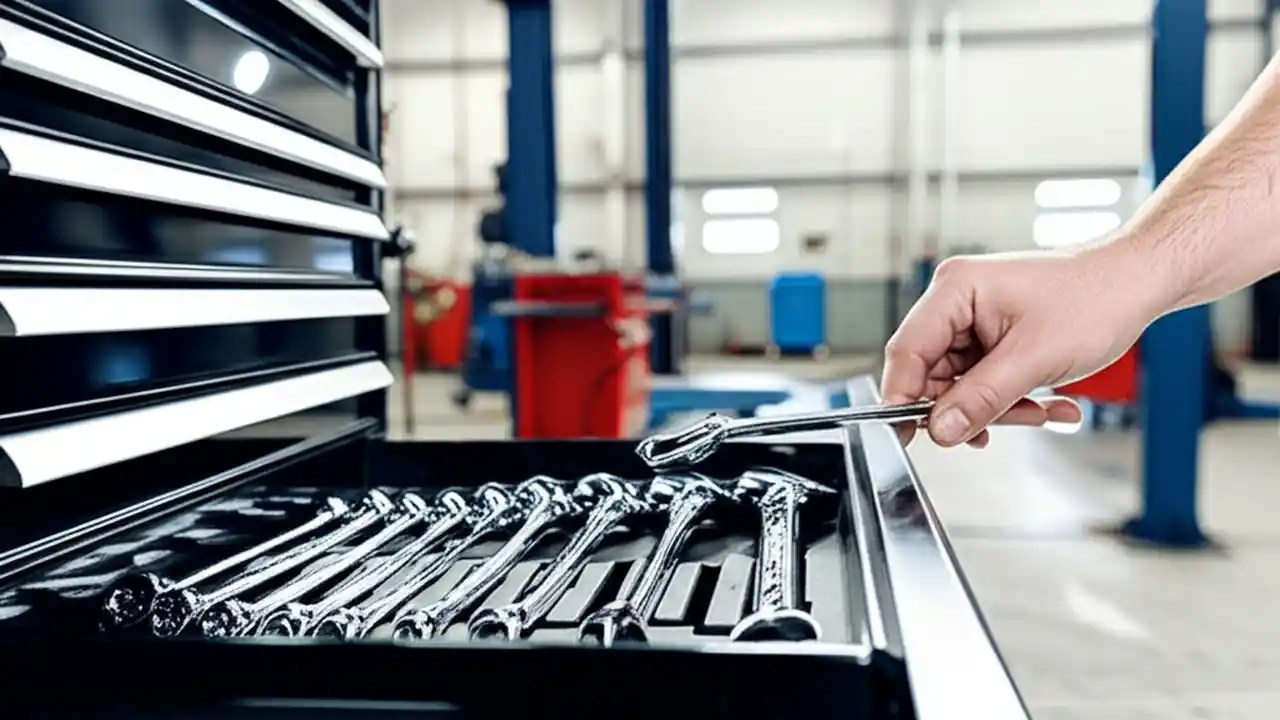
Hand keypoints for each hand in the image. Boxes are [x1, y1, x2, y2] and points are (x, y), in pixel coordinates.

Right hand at [882, 245, 1162, 446]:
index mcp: (955, 290)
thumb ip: (980, 398)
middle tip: (997, 428)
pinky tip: (1046, 404)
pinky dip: (1011, 399)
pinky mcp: (993, 335)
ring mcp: (975, 319)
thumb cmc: (1096, 298)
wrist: (1138, 284)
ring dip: (998, 408)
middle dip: (967, 408)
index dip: (904, 398)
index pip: (907, 352)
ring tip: (1040, 411)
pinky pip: (985, 380)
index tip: (908, 434)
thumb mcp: (1034, 359)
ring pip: (961, 384)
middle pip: (933, 374)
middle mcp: (958, 301)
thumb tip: (940, 430)